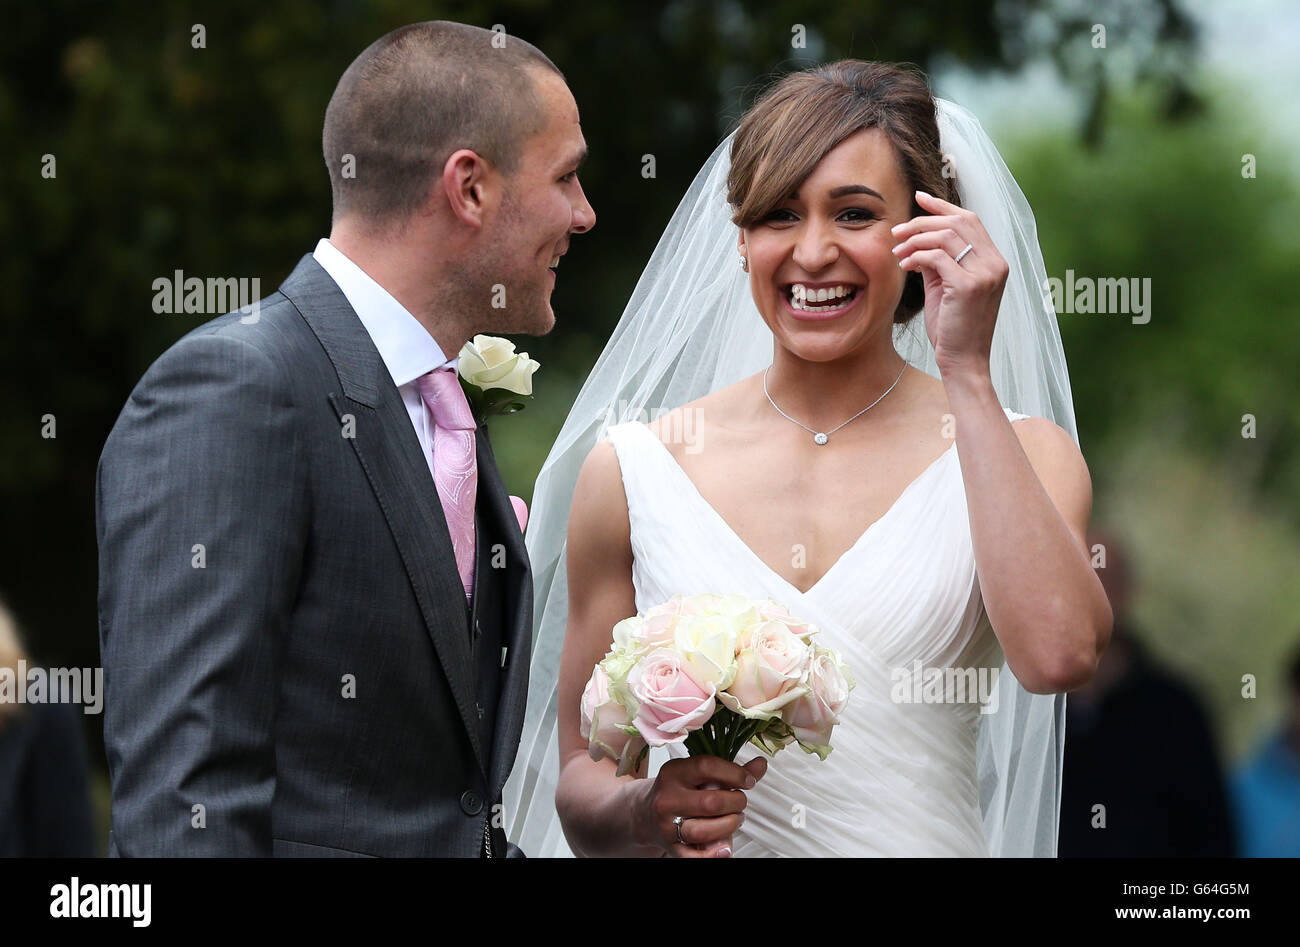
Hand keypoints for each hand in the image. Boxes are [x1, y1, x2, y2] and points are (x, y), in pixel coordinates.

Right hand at [635, 755, 767, 857]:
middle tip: (739, 803)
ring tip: (735, 820)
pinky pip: (694, 857)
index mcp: (673, 773)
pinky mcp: (671, 847)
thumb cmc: (679, 791)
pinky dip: (714, 855)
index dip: (734, 773)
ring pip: (705, 831)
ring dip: (729, 826)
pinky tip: (725, 847)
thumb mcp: (697, 775)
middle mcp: (668, 799)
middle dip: (736, 803)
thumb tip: (760, 765)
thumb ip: (730, 771)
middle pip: (711, 802)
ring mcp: (668, 825)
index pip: (707, 767)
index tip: (748, 780)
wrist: (646, 814)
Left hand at [891, 190, 1008, 381]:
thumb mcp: (946, 286)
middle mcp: (996, 264)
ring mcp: (985, 274)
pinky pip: (936, 257)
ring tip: (897, 251)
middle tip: (897, 231)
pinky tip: (904, 265)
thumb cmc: (954, 327)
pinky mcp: (969, 286)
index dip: (943, 206)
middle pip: (958, 222)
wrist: (964, 361)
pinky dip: (916, 256)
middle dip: (923, 222)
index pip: (970, 220)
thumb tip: (919, 237)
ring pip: (946, 237)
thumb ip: (939, 260)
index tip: (919, 197)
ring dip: (915, 239)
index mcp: (995, 261)